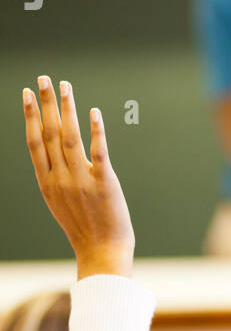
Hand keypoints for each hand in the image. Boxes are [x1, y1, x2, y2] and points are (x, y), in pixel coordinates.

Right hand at [23, 78, 134, 279]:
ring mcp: (81, 180)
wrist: (101, 252)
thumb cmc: (85, 228)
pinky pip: (98, 152)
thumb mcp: (60, 202)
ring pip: (71, 137)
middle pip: (50, 134)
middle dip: (45, 103)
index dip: (29, 116)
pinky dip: (96, 131)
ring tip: (65, 86)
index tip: (26, 93)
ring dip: (68, 109)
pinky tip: (94, 113)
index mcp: (47, 182)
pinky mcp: (104, 183)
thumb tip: (57, 153)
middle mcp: (60, 178)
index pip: (34, 142)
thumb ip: (57, 177)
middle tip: (43, 78)